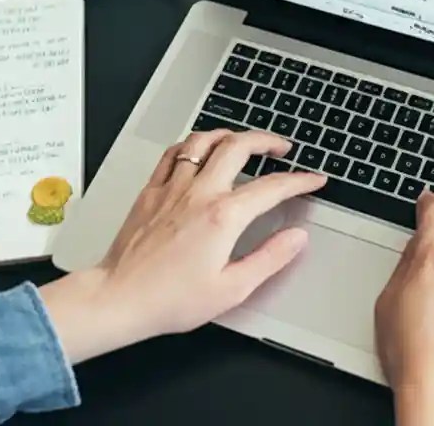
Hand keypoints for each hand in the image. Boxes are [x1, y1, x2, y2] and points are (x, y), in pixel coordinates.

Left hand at [40, 129, 325, 362]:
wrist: (119, 298)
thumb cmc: (170, 299)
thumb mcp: (233, 288)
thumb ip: (270, 257)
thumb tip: (296, 238)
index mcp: (223, 217)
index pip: (272, 187)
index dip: (299, 180)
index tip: (313, 179)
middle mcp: (198, 193)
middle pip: (238, 146)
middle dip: (267, 140)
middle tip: (282, 147)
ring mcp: (172, 188)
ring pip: (204, 141)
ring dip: (230, 134)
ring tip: (244, 140)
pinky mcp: (151, 192)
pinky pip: (173, 153)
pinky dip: (192, 144)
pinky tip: (199, 148)